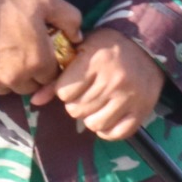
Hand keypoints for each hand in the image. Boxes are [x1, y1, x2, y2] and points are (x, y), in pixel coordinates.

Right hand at [0, 0, 88, 99]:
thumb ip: (69, 18)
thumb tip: (78, 37)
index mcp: (38, 62)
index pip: (51, 75)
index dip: (46, 62)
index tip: (37, 48)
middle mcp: (16, 79)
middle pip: (30, 85)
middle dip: (29, 72)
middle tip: (19, 49)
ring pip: (8, 89)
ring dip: (8, 77)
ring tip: (0, 53)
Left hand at [44, 25, 165, 140]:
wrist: (147, 47)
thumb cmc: (109, 47)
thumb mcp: (81, 51)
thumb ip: (58, 76)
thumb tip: (34, 101)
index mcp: (96, 62)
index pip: (64, 93)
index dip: (66, 90)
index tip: (75, 83)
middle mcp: (113, 80)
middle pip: (76, 110)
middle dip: (77, 104)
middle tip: (88, 93)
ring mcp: (129, 98)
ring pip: (94, 125)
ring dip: (92, 118)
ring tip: (99, 104)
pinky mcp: (142, 111)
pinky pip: (116, 134)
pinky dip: (109, 129)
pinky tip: (110, 116)